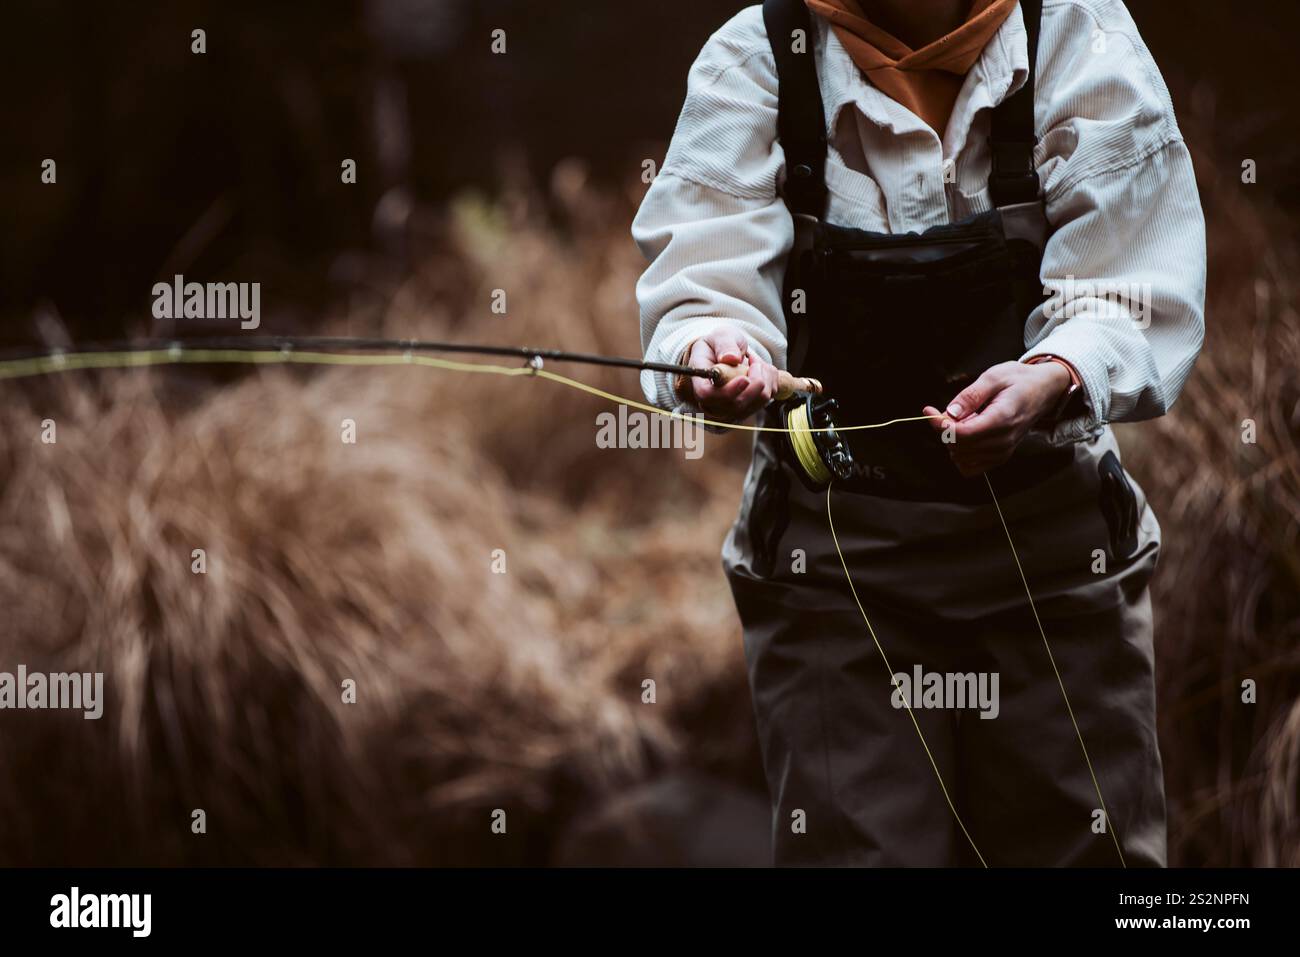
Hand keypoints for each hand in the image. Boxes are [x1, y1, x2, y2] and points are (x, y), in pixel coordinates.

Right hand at [680, 326, 778, 419]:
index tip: (745, 379)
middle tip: (754, 360)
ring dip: (764, 377)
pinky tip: (760, 370)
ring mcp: (730, 410)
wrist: (727, 354)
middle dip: (754, 382)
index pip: (707, 395)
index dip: (728, 391)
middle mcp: (713, 402)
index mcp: (700, 382)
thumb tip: (731, 358)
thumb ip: (724, 344)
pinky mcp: (748, 409)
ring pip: (757, 402)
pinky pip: (766, 398)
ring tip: (755, 362)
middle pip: (736, 405)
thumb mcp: (720, 336)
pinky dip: (770, 381)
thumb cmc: (720, 345)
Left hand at [922, 360, 1072, 476]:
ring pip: (962, 458)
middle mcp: (1004, 441)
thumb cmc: (1019, 380)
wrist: (1043, 390)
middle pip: (959, 447)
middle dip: (945, 430)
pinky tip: (968, 435)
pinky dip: (962, 454)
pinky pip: (971, 467)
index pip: (963, 434)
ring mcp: (1003, 452)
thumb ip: (970, 396)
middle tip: (950, 411)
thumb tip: (949, 413)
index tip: (929, 411)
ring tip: (966, 420)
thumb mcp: (993, 377)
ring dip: (954, 441)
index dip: (940, 425)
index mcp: (1002, 419)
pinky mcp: (1000, 457)